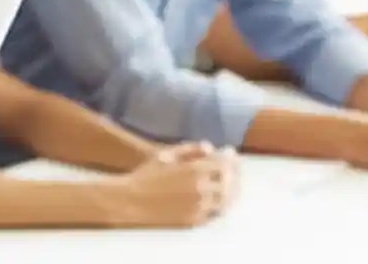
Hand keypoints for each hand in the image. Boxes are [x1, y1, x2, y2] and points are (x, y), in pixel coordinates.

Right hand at [111, 141, 238, 227]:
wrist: (132, 199)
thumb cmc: (146, 174)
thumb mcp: (166, 154)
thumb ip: (191, 148)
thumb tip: (210, 147)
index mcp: (195, 170)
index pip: (225, 164)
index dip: (231, 157)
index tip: (230, 152)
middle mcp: (202, 189)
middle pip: (230, 183)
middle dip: (235, 174)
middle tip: (234, 169)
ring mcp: (199, 207)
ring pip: (226, 201)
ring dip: (231, 191)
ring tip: (230, 185)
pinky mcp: (194, 220)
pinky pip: (215, 213)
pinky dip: (221, 205)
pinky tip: (219, 199)